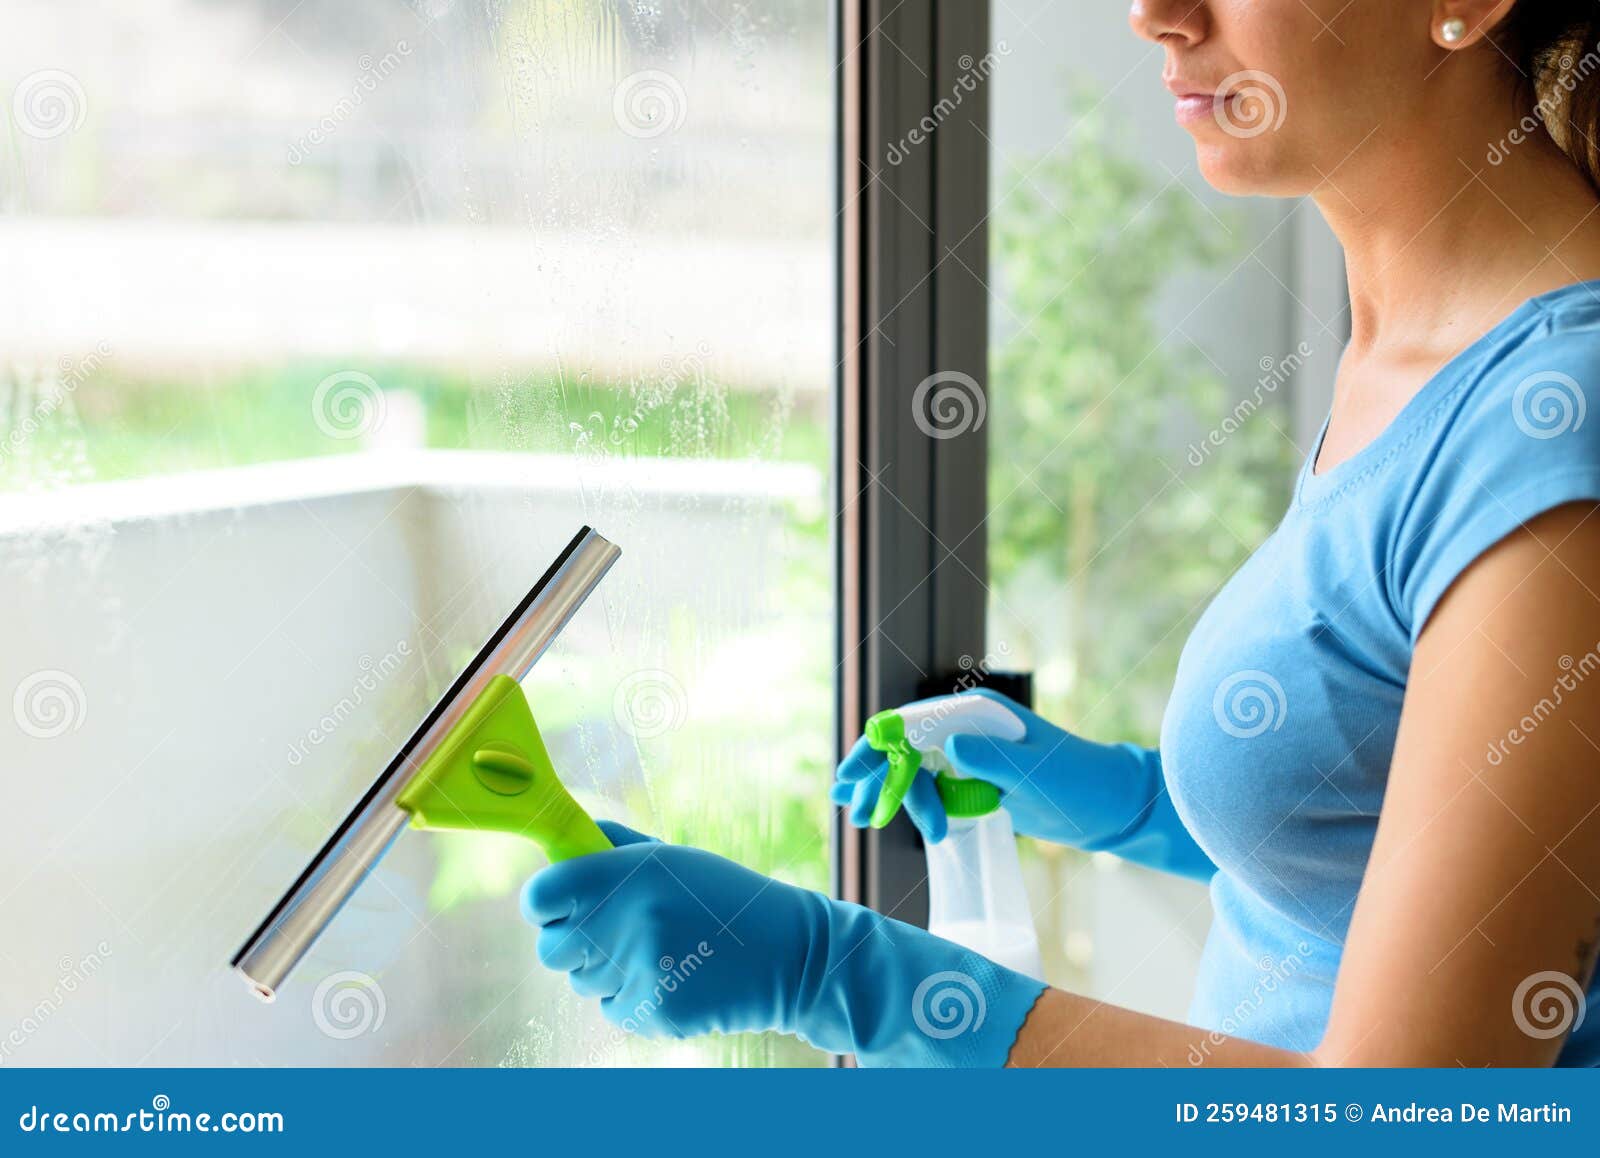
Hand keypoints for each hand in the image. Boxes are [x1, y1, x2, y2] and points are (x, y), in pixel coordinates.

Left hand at [523, 820, 1044, 1064]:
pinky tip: (673, 976)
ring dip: (604, 968)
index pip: (539, 897)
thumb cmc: (726, 898)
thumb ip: (613, 850)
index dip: (542, 901)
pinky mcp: (654, 1011)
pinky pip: (612, 1008)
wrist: (791, 955)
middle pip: (551, 948)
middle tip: (606, 929)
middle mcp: (630, 921)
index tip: (555, 903)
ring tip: (657, 949)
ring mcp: (641, 971)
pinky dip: (632, 996)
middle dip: (570, 939)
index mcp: (632, 873)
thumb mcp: (674, 858)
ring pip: (581, 981)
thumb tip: (561, 845)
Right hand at [832, 689, 1214, 879]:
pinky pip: (930, 786)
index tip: (853, 776)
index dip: (878, 748)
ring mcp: (970, 753)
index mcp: (978, 714)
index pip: (912, 724)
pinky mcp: (975, 779)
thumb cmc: (1081, 785)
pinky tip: (897, 820)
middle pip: (904, 744)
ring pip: (912, 767)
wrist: (1113, 807)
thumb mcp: (1036, 774)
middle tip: (848, 805)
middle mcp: (968, 727)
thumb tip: (948, 744)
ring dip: (888, 792)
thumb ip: (992, 758)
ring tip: (863, 820)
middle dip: (874, 773)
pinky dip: (910, 802)